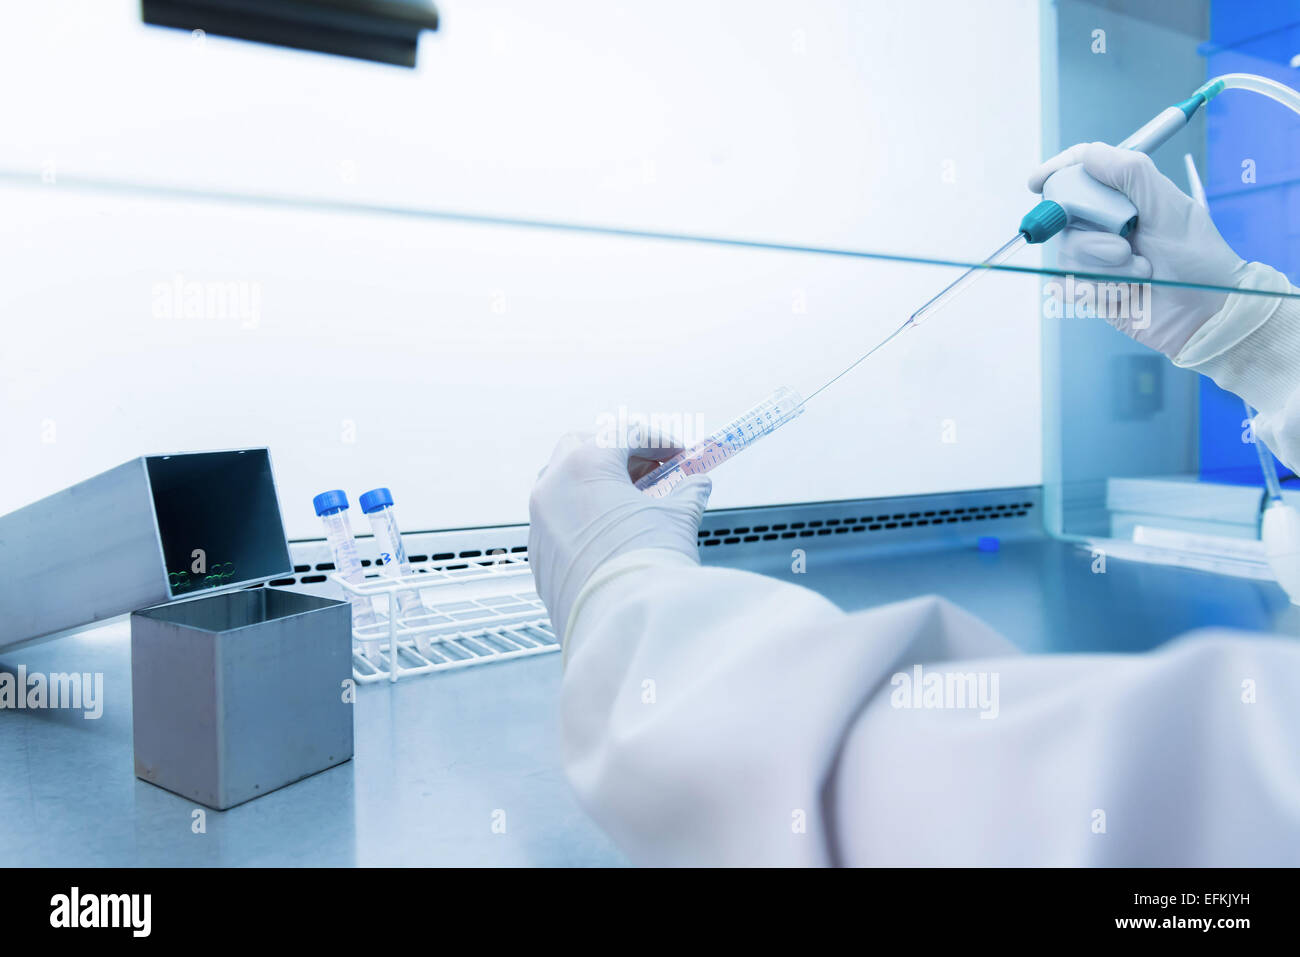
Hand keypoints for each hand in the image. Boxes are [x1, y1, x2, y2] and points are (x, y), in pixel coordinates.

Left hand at [528, 429, 710, 640]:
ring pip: (563, 482)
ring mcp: (539, 521)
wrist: (622, 625)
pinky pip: (559, 519)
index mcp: (584, 465)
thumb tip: (697, 485)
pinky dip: (583, 515)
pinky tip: (613, 533)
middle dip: (620, 454)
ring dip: (597, 483)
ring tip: (634, 501)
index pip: (624, 433)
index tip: (681, 455)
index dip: (660, 441)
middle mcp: (552, 486)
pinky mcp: (538, 555)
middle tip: (654, 471)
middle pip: (583, 447)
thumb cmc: (648, 567)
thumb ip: (688, 493)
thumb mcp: (677, 519)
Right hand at [1028, 142, 1247, 356]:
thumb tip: (1088, 155)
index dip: (1056, 172)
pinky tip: (1123, 295)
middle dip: (1093, 238)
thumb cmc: (1199, 258)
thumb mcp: (1170, 207)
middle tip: (1124, 246)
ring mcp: (1096, 258)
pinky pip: (1067, 286)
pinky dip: (1095, 291)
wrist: (1206, 313)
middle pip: (1064, 218)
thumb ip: (1132, 173)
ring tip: (1141, 273)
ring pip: (1067, 255)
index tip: (1039, 182)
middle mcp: (1105, 225)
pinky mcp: (1090, 290)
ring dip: (1105, 268)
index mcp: (1125, 197)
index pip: (1080, 173)